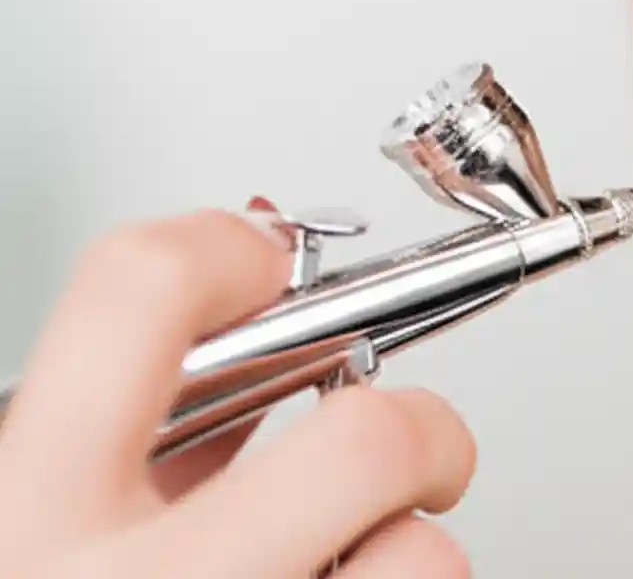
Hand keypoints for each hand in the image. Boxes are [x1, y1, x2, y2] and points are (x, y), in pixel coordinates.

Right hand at [0, 205, 475, 577]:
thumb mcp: (40, 534)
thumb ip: (139, 442)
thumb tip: (262, 329)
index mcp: (23, 522)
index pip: (138, 294)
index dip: (226, 252)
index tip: (269, 265)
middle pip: (370, 439)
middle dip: (424, 428)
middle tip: (413, 447)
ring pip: (427, 563)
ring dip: (410, 557)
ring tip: (350, 575)